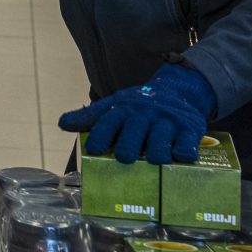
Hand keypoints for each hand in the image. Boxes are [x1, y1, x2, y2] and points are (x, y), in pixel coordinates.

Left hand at [59, 64, 215, 163]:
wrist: (178, 90)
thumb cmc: (140, 106)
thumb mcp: (114, 105)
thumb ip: (89, 117)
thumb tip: (62, 123)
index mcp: (124, 110)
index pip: (107, 122)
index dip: (99, 136)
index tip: (94, 150)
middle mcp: (144, 115)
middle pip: (133, 135)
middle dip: (127, 149)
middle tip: (126, 158)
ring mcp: (167, 122)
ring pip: (160, 144)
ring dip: (156, 155)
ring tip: (154, 160)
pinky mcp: (189, 129)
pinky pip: (186, 146)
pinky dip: (183, 153)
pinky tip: (179, 157)